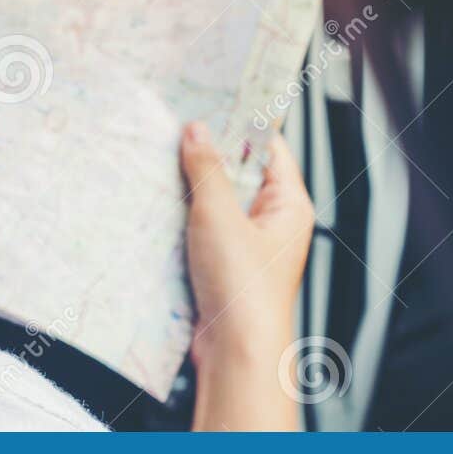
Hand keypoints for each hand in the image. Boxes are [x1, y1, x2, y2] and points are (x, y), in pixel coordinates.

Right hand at [179, 121, 313, 429]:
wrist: (236, 353)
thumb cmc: (245, 292)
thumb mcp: (219, 216)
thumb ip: (207, 169)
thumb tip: (198, 132)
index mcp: (290, 205)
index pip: (269, 148)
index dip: (241, 123)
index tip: (214, 101)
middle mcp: (274, 223)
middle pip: (241, 173)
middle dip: (210, 154)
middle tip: (180, 129)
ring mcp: (249, 245)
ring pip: (219, 201)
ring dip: (194, 186)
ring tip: (165, 163)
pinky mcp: (225, 265)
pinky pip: (205, 228)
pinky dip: (186, 216)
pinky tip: (162, 205)